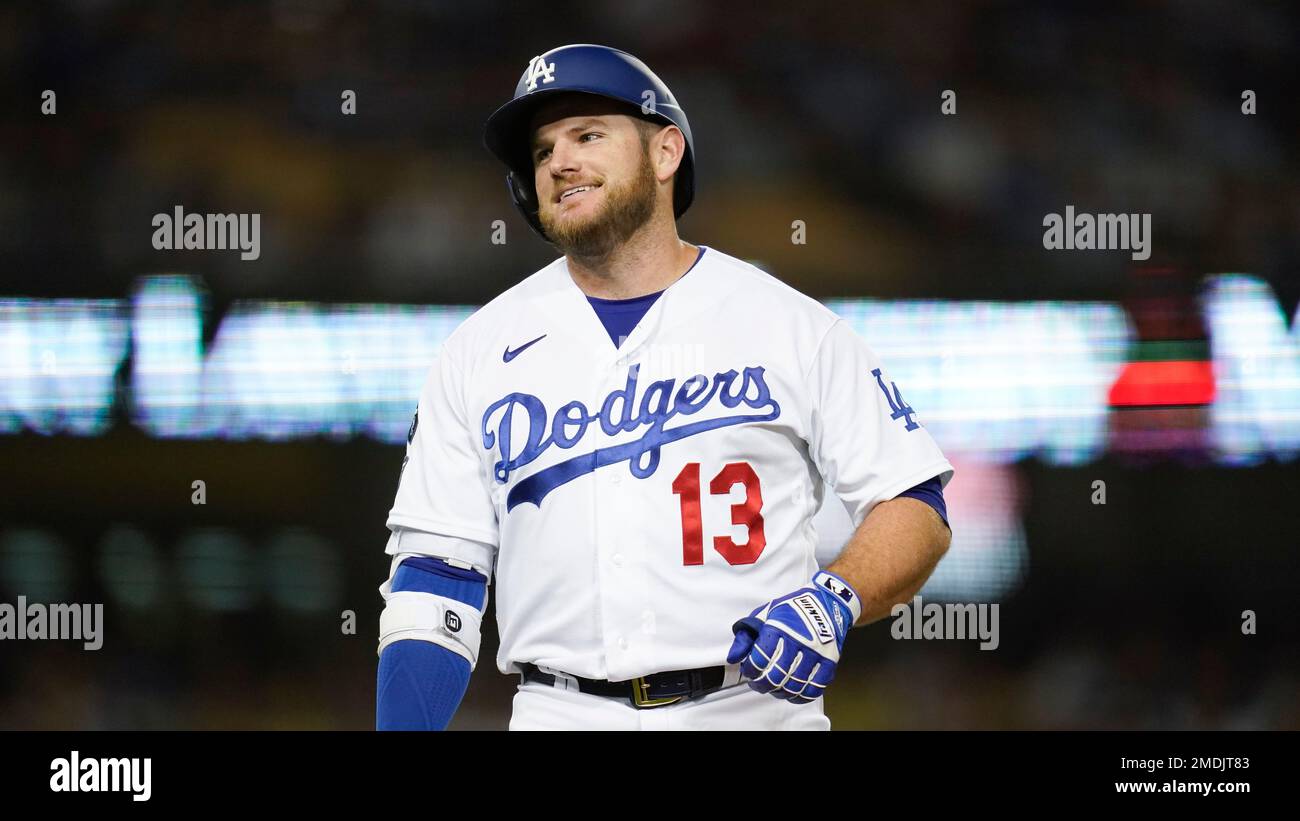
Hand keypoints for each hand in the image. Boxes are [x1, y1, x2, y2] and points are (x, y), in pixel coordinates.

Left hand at [726, 571, 861, 702]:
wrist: (826, 603)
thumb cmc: (792, 610)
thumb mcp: (764, 615)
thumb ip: (746, 636)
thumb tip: (733, 658)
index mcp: (778, 628)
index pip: (759, 660)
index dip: (750, 671)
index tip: (749, 671)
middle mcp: (798, 640)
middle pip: (776, 676)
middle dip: (762, 685)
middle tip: (758, 684)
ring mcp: (816, 652)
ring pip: (794, 685)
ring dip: (780, 692)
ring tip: (774, 688)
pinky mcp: (830, 661)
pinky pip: (815, 688)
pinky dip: (802, 696)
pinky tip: (793, 693)